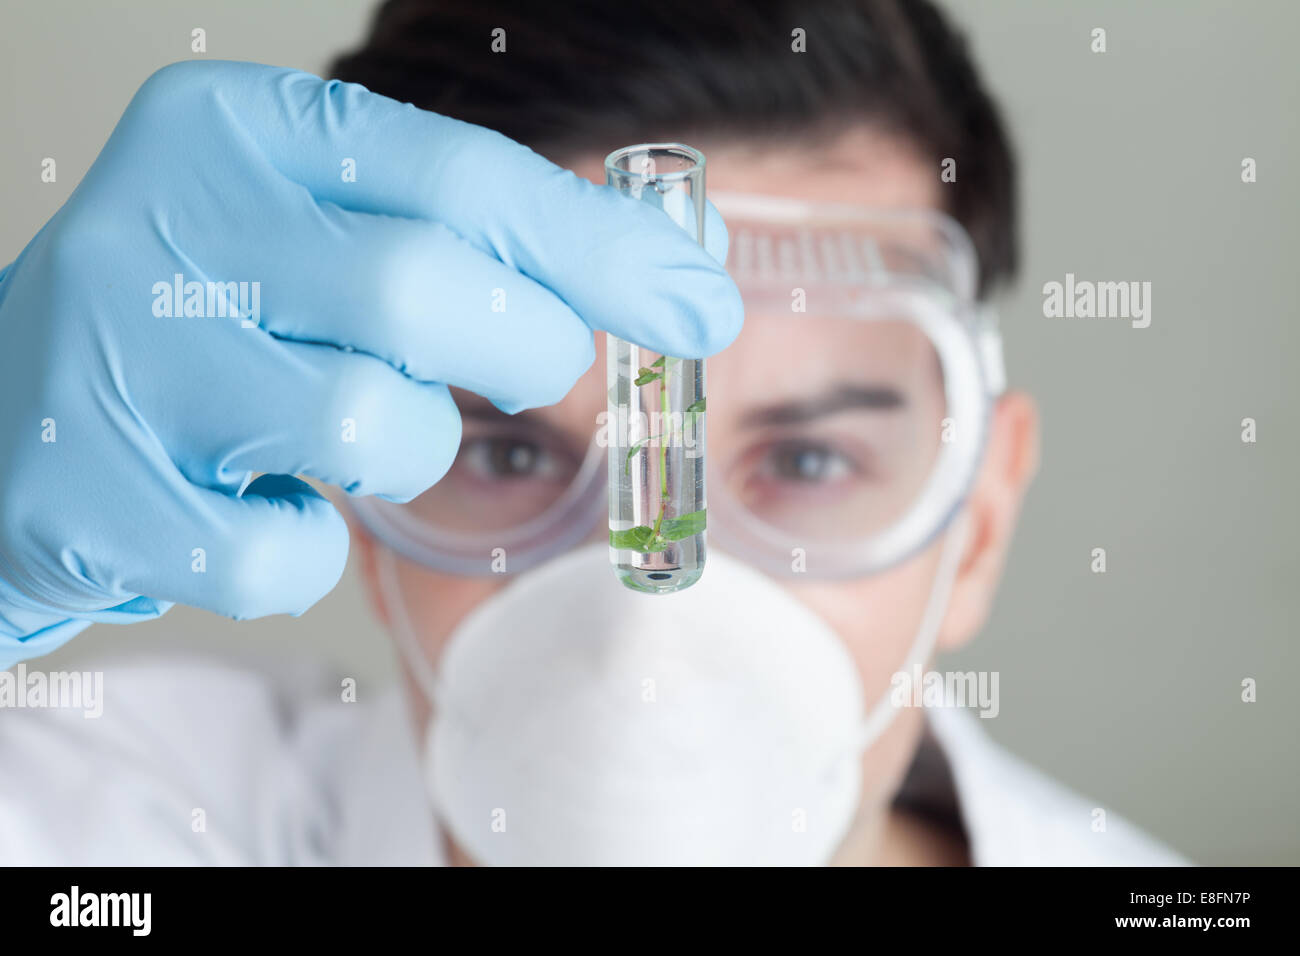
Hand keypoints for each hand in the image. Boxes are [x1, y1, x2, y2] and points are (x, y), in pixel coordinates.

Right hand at [0, 60, 741, 665]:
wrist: (7, 423)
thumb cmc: (207, 332)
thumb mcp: (318, 243)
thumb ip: (465, 241)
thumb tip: (675, 263)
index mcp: (237, 134)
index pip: (464, 176)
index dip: (602, 249)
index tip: (702, 302)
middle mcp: (164, 221)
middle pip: (425, 289)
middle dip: (519, 350)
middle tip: (524, 371)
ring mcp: (112, 360)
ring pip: (367, 424)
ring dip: (401, 452)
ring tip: (346, 434)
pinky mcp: (90, 492)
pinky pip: (282, 553)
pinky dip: (301, 551)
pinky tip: (256, 507)